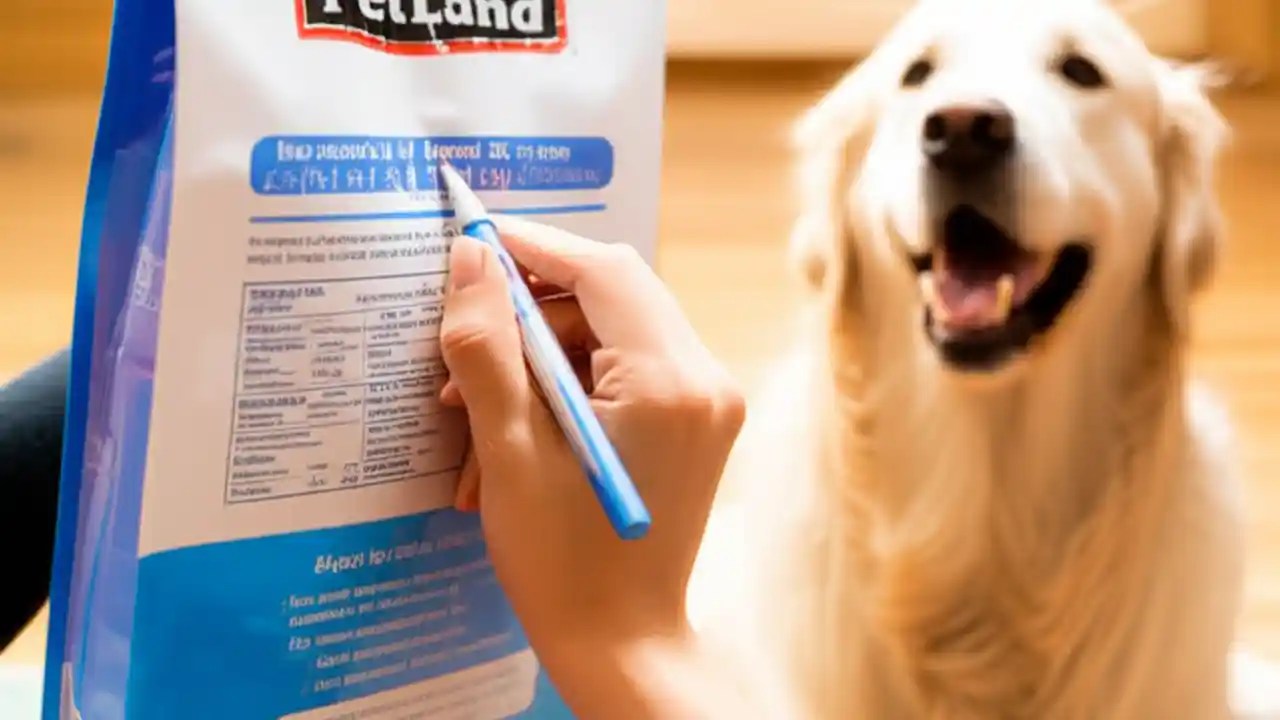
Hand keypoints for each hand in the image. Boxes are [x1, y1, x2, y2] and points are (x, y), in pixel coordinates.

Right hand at [438, 217, 746, 712]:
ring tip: (474, 409)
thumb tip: (472, 257)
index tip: (472, 239)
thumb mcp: (509, 451)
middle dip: (529, 310)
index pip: (603, 271)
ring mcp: (708, 404)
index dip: (534, 246)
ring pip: (613, 332)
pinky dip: (566, 383)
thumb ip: (487, 347)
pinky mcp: (694, 424)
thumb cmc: (563, 565)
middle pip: (612, 295)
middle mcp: (705, 381)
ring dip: (539, 354)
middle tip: (461, 348)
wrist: (622, 646)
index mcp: (671, 382)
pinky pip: (626, 369)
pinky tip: (514, 428)